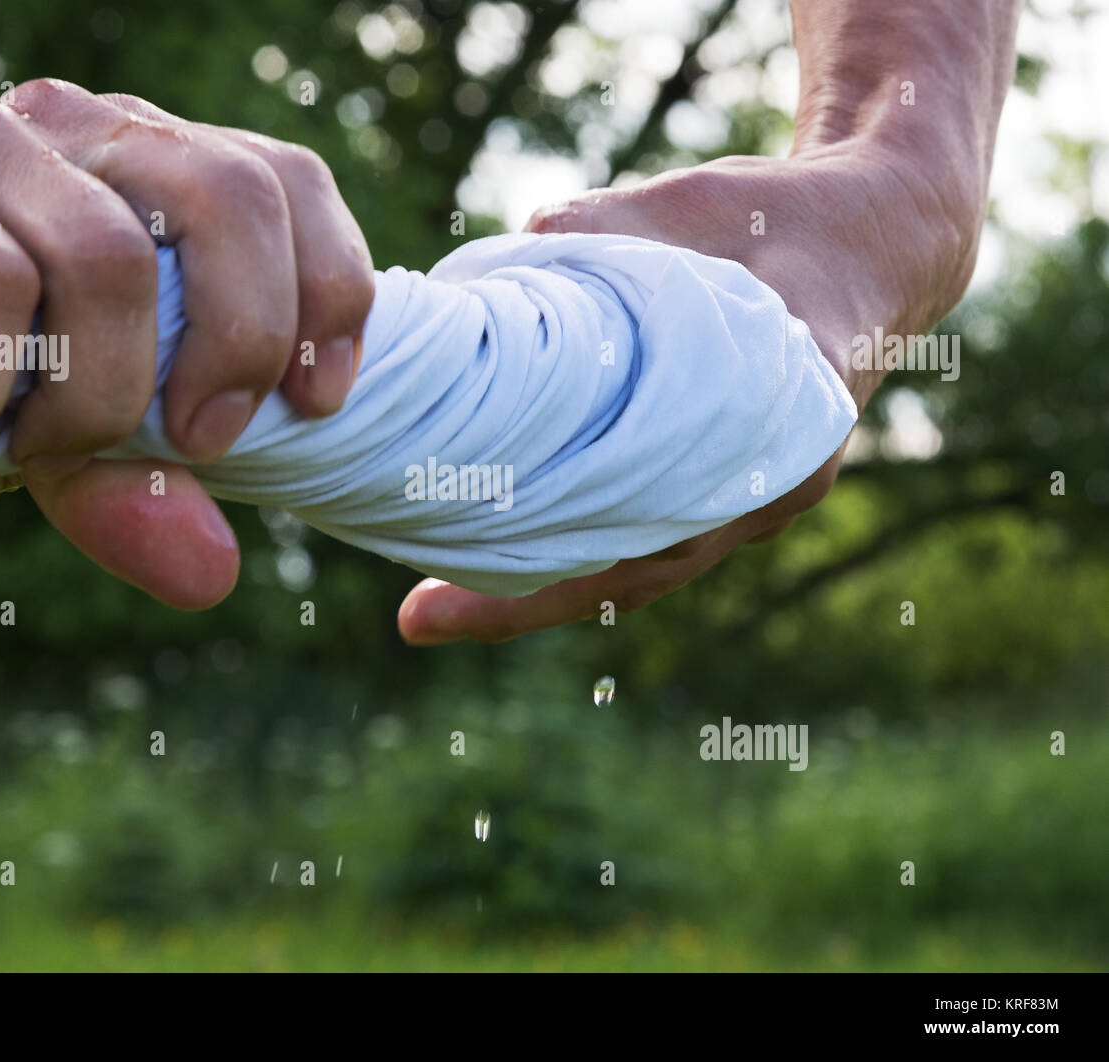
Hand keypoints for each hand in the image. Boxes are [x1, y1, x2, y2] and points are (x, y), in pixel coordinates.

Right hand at [0, 79, 373, 606]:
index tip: (317, 403)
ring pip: (109, 258)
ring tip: (30, 448)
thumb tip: (210, 573)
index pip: (287, 181)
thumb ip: (142, 490)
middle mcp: (84, 135)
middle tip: (200, 442)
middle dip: (241, 344)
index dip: (330, 291)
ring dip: (91, 400)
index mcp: (155, 170)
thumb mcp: (73, 448)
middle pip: (230, 196)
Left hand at [396, 150, 982, 642]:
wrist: (879, 236)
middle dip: (522, 603)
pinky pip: (656, 531)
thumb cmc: (790, 216)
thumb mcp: (700, 206)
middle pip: (633, 575)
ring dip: (551, 580)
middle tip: (420, 619)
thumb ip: (606, 229)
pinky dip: (588, 539)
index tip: (434, 598)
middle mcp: (768, 486)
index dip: (537, 579)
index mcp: (772, 429)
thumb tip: (515, 247)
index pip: (642, 536)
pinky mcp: (737, 479)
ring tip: (446, 597)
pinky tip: (518, 538)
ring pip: (642, 565)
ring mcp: (757, 493)